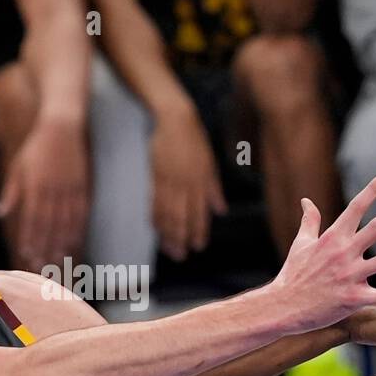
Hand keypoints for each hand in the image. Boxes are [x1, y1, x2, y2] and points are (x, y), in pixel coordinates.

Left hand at [0, 115, 89, 271]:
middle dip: (44, 247)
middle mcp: (53, 192)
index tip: (26, 254)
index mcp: (36, 187)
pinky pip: (80, 214)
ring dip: (61, 244)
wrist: (62, 128)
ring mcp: (70, 191)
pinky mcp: (82, 188)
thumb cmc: (36, 148)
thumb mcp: (19, 167)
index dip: (30, 239)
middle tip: (41, 264)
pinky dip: (77, 231)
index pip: (32, 219)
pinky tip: (73, 244)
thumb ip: (12, 192)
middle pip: (49, 226)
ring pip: (66, 223)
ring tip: (56, 260)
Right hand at [150, 104, 226, 260]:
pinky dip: (155, 217)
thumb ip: (214, 189)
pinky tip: (155, 228)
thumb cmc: (194, 140)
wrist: (174, 120)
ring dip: (168, 233)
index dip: (199, 231)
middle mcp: (185, 185)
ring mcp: (169, 182)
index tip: (198, 246)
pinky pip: (154, 203)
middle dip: (182, 239)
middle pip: (182, 218)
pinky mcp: (155, 177)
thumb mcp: (210, 163)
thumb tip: (221, 211)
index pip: (200, 213)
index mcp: (201, 182)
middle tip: (181, 255)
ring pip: (167, 214)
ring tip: (168, 248)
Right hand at [269, 169, 375, 332]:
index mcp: (332, 238)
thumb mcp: (300, 244)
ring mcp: (350, 275)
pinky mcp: (354, 298)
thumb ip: (309, 221)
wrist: (282, 307)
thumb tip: (306, 200)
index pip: (356, 207)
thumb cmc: (292, 275)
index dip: (373, 190)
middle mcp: (343, 253)